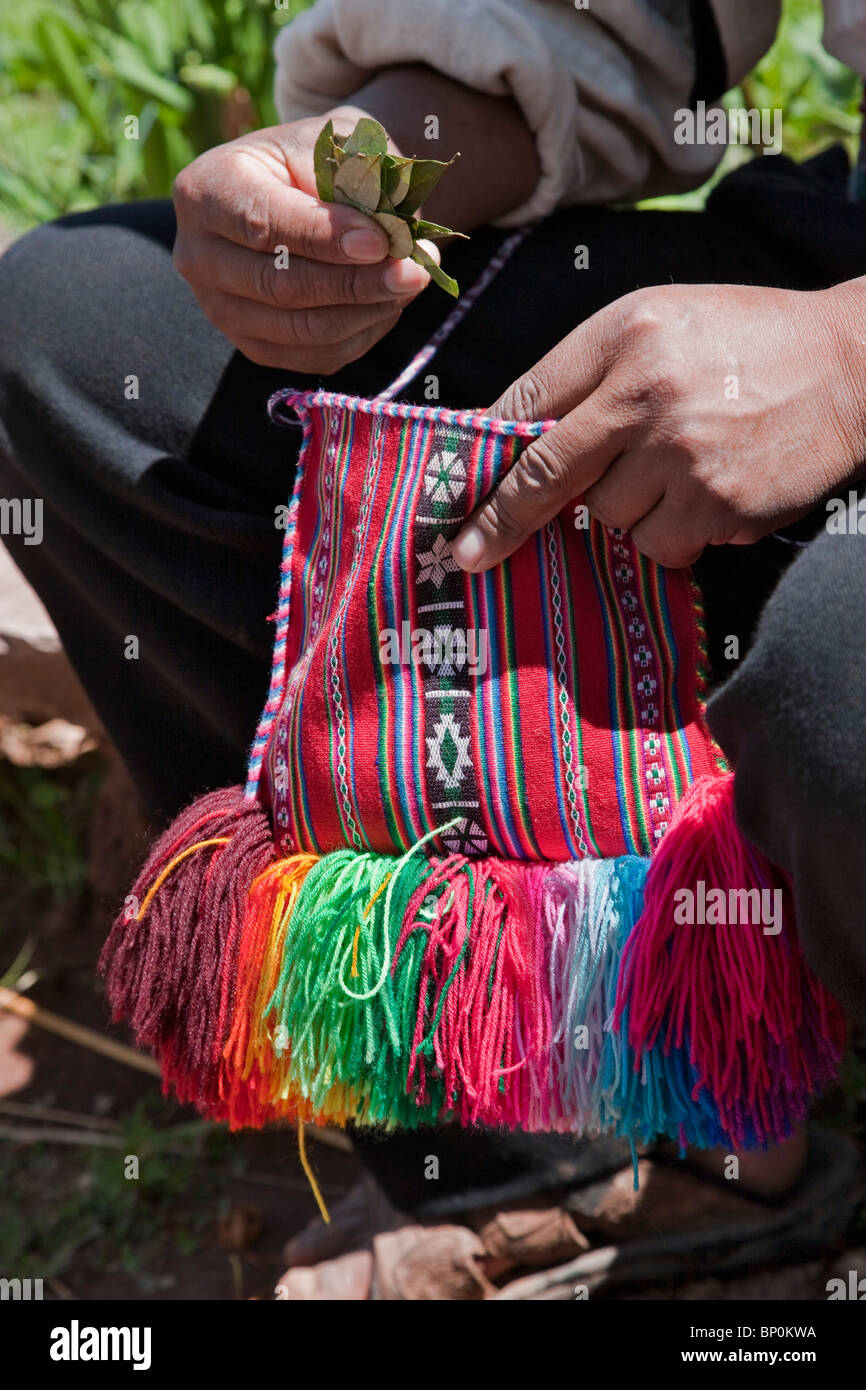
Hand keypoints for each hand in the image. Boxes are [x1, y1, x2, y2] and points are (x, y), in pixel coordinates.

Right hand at [172, 110, 437, 372]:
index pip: (263, 225)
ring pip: (301, 330)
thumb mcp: (333, 143)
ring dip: (366, 312)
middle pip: (280, 287)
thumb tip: (387, 236)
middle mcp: (198, 256)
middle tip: (413, 272)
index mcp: (206, 191)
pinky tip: (387, 304)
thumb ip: (355, 179)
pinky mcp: (254, 346)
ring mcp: (221, 309)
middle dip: (355, 283)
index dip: (325, 238)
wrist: (302, 190)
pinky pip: (315, 356)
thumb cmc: (317, 160)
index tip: (380, 241)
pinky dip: (362, 334)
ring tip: (410, 282)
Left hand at [451, 281, 865, 569]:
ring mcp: (684, 455)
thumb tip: (508, 438)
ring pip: (609, 520)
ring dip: (628, 511)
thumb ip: (587, 374)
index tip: (450, 499)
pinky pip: (660, 546)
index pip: (527, 404)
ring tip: (677, 468)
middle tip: (465, 557)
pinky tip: (707, 493)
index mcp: (624, 334)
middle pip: (547, 477)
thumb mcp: (658, 323)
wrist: (853, 366)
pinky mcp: (720, 506)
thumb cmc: (743, 343)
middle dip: (502, 522)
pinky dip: (673, 533)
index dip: (482, 458)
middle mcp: (646, 392)